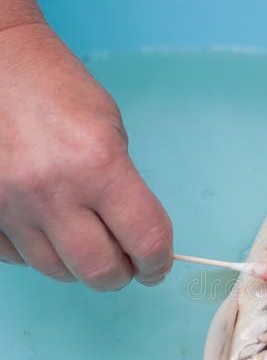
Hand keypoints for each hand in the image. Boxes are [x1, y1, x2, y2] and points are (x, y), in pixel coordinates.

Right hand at [0, 21, 172, 289]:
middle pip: (101, 272)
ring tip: (84, 236)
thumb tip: (135, 237)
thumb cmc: (54, 86)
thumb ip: (124, 186)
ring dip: (79, 264)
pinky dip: (38, 252)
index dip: (159, 262)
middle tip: (126, 260)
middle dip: (122, 273)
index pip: (146, 239)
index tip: (158, 265)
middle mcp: (53, 190)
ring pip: (58, 271)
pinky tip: (46, 227)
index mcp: (98, 163)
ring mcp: (11, 205)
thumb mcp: (109, 128)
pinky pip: (18, 258)